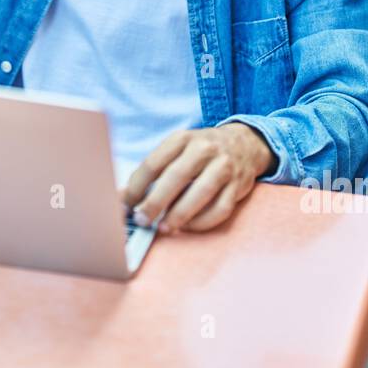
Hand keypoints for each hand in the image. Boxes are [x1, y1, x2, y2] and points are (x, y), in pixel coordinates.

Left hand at [122, 124, 274, 233]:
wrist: (244, 144)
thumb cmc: (201, 151)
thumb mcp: (176, 149)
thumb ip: (153, 170)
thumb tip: (124, 198)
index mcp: (182, 138)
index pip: (153, 164)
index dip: (136, 187)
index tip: (126, 205)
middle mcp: (204, 149)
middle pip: (176, 178)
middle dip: (155, 203)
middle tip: (142, 220)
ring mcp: (224, 167)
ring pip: (200, 194)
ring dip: (179, 215)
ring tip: (163, 228)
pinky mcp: (238, 186)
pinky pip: (220, 209)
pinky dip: (202, 222)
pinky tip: (188, 226)